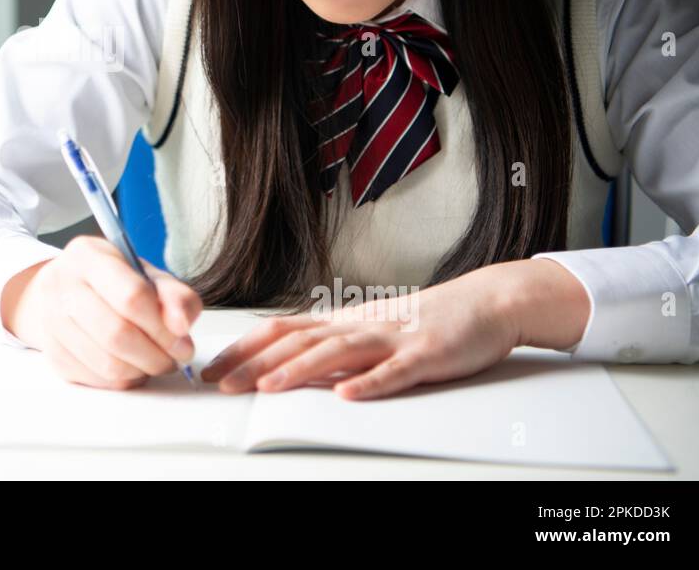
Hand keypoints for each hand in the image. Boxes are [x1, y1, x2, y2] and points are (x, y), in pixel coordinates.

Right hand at [5, 235, 201, 389]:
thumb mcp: (148, 276)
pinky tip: (131, 366)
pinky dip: (122, 380)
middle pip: (116, 334)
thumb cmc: (113, 282)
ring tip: (154, 362)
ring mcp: (51, 321)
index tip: (183, 343)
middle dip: (155, 356)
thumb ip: (175, 296)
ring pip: (106, 364)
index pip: (131, 296)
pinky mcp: (52, 353)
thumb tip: (181, 326)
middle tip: (173, 359)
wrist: (64, 289)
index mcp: (89, 256)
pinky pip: (96, 380)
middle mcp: (61, 284)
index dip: (163, 327)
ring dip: (141, 371)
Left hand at [200, 263, 527, 399]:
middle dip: (255, 362)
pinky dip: (370, 383)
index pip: (282, 331)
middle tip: (220, 382)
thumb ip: (334, 346)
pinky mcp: (426, 354)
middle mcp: (360, 325)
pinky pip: (396, 371)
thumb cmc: (427, 320)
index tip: (212, 367)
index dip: (244, 348)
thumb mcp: (370, 331)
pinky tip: (347, 396)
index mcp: (344, 321)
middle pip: (298, 341)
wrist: (486, 301)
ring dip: (300, 370)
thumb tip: (288, 363)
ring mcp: (393, 338)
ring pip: (338, 352)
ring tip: (267, 388)